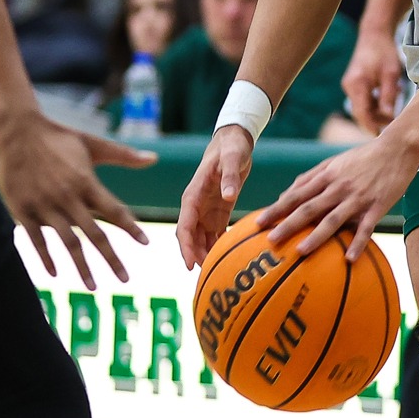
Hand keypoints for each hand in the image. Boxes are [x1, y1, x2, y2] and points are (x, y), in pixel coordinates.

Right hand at [0, 110, 155, 289]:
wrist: (16, 128)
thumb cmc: (57, 136)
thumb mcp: (92, 144)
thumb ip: (123, 155)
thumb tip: (154, 159)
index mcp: (86, 181)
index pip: (115, 210)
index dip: (131, 228)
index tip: (146, 243)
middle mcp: (67, 196)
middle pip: (95, 234)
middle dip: (112, 258)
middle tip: (125, 279)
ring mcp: (44, 205)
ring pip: (67, 243)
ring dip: (81, 266)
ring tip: (93, 286)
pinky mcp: (22, 209)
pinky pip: (36, 240)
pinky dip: (46, 258)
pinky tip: (55, 273)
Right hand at [176, 126, 254, 267]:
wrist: (233, 141)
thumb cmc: (230, 148)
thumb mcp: (232, 158)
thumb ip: (230, 177)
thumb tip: (228, 196)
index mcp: (193, 195)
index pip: (185, 226)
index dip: (186, 247)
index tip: (189, 265)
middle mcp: (196, 206)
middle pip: (191, 238)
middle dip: (196, 256)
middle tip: (207, 276)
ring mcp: (206, 210)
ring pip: (201, 239)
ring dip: (207, 254)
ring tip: (218, 273)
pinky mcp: (218, 211)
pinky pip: (215, 233)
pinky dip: (219, 246)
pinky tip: (228, 259)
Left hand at [261, 132, 418, 259]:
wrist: (397, 148)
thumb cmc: (362, 157)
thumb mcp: (333, 162)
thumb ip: (310, 178)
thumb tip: (285, 195)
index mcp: (326, 176)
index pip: (296, 195)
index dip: (277, 209)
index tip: (259, 222)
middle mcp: (338, 187)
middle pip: (309, 208)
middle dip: (288, 224)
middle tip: (271, 240)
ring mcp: (358, 197)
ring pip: (333, 219)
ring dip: (316, 236)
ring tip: (301, 251)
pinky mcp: (377, 206)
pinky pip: (366, 227)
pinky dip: (357, 243)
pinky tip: (349, 258)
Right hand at [342, 27, 404, 134]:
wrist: (374, 34)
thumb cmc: (384, 52)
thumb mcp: (391, 74)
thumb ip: (388, 96)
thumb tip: (389, 117)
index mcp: (357, 85)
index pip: (361, 114)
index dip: (371, 127)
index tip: (383, 138)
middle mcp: (350, 87)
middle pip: (362, 113)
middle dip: (378, 119)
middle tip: (397, 121)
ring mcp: (351, 86)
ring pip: (364, 108)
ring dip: (379, 111)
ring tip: (395, 104)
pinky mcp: (354, 85)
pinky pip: (365, 100)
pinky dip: (376, 103)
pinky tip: (389, 96)